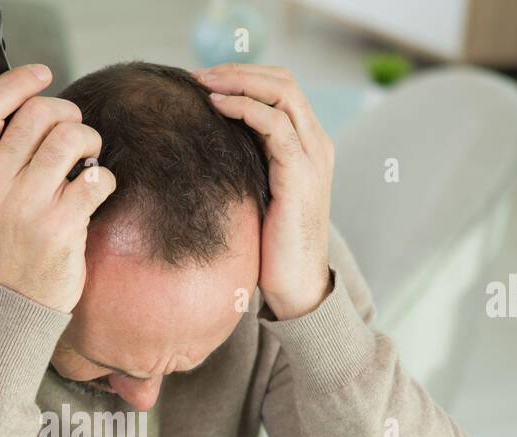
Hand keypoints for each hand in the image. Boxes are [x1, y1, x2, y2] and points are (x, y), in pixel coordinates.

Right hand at [0, 64, 116, 313]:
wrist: (17, 299)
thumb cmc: (10, 238)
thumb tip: (36, 101)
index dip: (16, 81)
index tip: (42, 74)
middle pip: (39, 114)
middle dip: (69, 115)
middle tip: (75, 135)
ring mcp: (26, 206)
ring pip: (72, 138)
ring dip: (90, 142)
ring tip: (86, 161)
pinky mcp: (60, 225)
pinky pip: (97, 176)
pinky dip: (104, 178)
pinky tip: (93, 192)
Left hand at [192, 64, 333, 319]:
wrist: (296, 285)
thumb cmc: (270, 247)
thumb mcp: (256, 195)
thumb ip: (245, 166)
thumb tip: (204, 148)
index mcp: (308, 145)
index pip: (281, 88)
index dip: (244, 75)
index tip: (205, 80)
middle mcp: (316, 143)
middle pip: (283, 81)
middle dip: (239, 71)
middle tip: (199, 76)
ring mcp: (313, 156)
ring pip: (282, 93)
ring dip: (238, 82)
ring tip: (203, 85)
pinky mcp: (301, 174)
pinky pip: (275, 125)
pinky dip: (245, 108)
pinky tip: (216, 107)